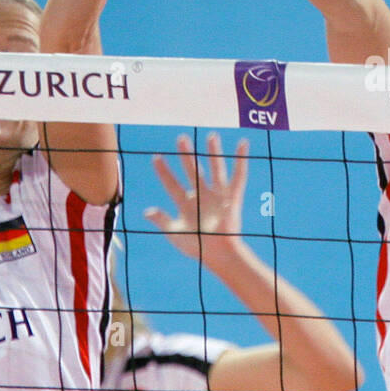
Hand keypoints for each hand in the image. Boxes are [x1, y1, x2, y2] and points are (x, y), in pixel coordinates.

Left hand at [144, 133, 247, 263]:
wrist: (218, 254)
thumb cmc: (196, 247)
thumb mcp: (175, 233)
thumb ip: (162, 220)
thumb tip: (147, 211)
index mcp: (186, 205)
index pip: (172, 184)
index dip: (164, 172)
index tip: (156, 157)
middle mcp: (201, 197)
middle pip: (193, 171)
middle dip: (187, 155)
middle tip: (181, 138)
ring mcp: (217, 196)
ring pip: (215, 169)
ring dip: (213, 153)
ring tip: (212, 136)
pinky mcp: (231, 197)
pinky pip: (238, 176)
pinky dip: (241, 160)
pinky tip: (243, 145)